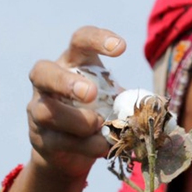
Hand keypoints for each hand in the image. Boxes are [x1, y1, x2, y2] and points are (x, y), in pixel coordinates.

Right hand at [26, 26, 126, 178]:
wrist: (70, 151)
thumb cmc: (96, 114)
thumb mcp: (113, 102)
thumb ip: (127, 100)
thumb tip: (152, 106)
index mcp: (72, 63)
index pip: (79, 40)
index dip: (97, 39)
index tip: (121, 48)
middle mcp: (47, 83)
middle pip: (42, 71)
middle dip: (66, 82)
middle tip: (90, 95)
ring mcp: (38, 111)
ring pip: (47, 112)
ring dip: (79, 121)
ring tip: (100, 126)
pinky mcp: (42, 139)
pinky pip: (60, 141)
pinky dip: (86, 145)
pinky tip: (103, 146)